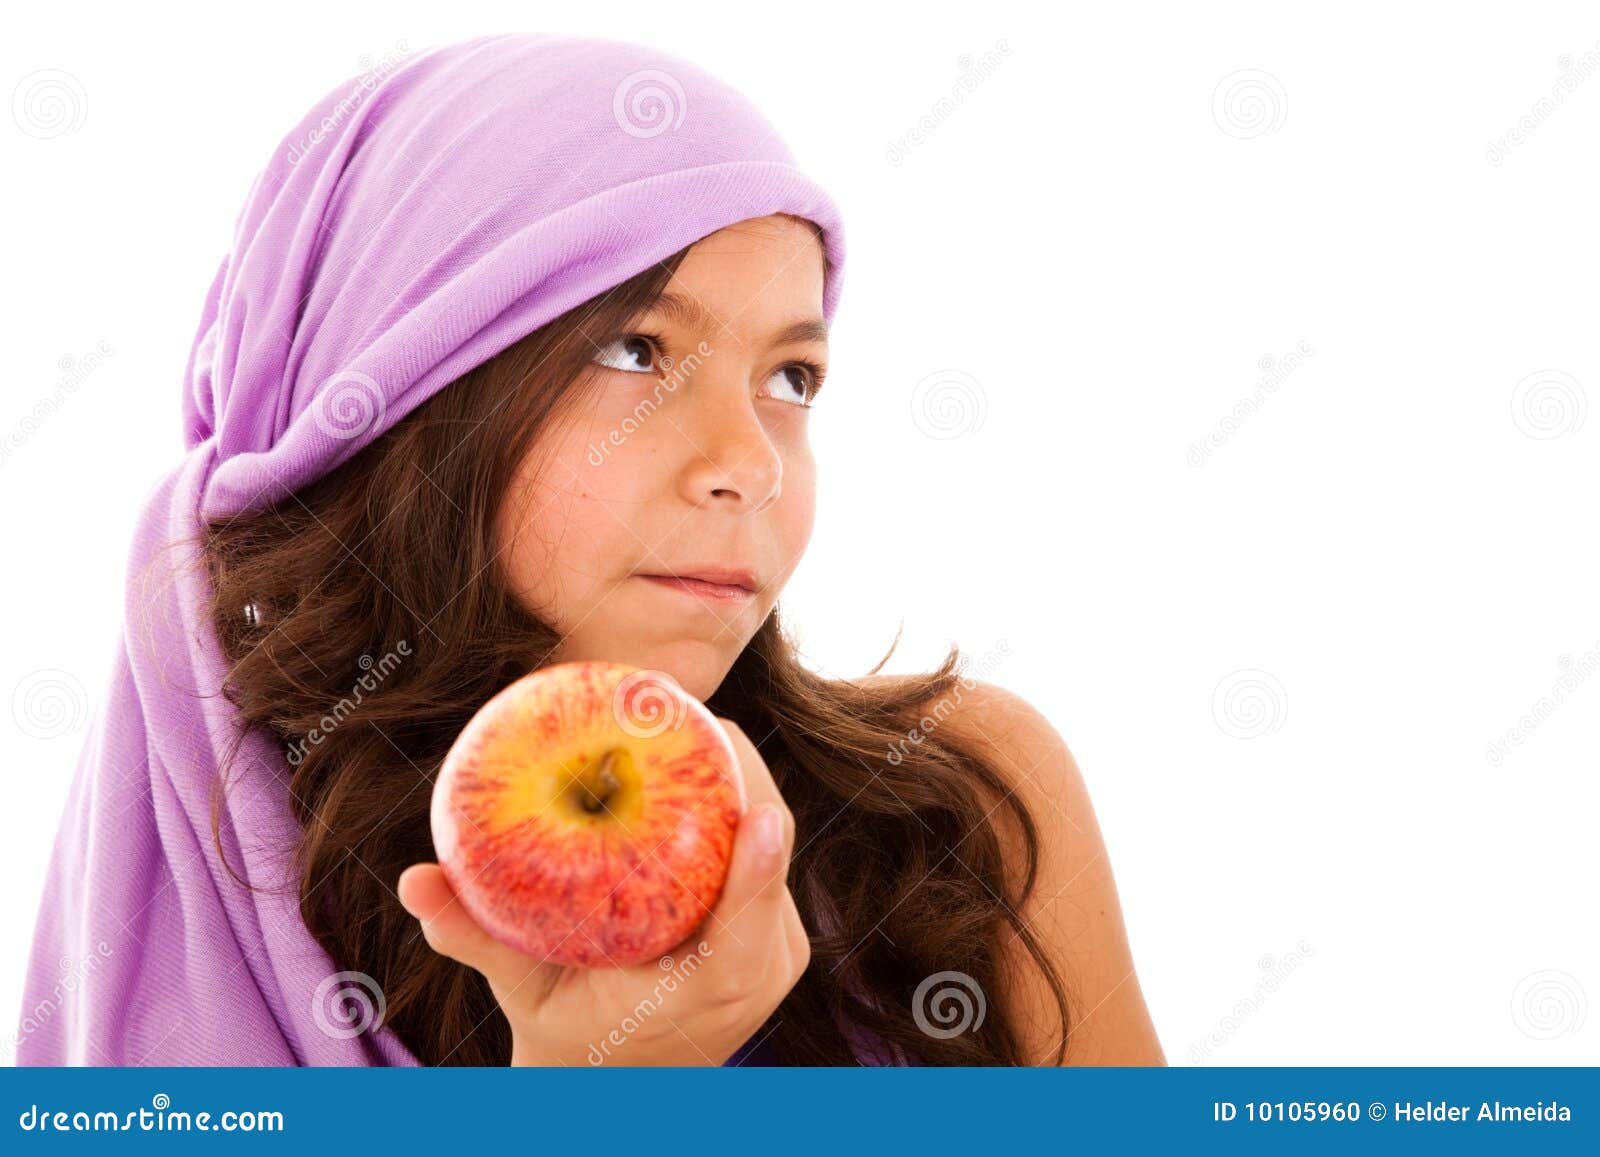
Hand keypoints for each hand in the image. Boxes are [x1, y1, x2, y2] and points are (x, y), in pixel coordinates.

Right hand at [397, 718, 808, 1065]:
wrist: (625, 1074)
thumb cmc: (568, 1031)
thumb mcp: (521, 993)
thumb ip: (474, 939)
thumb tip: (412, 881)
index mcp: (707, 997)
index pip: (746, 938)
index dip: (761, 874)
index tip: (760, 815)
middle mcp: (760, 972)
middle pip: (773, 855)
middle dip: (736, 776)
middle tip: (678, 709)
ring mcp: (779, 945)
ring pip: (773, 834)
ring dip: (731, 771)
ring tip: (680, 711)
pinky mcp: (779, 920)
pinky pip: (766, 840)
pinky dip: (731, 790)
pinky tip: (689, 742)